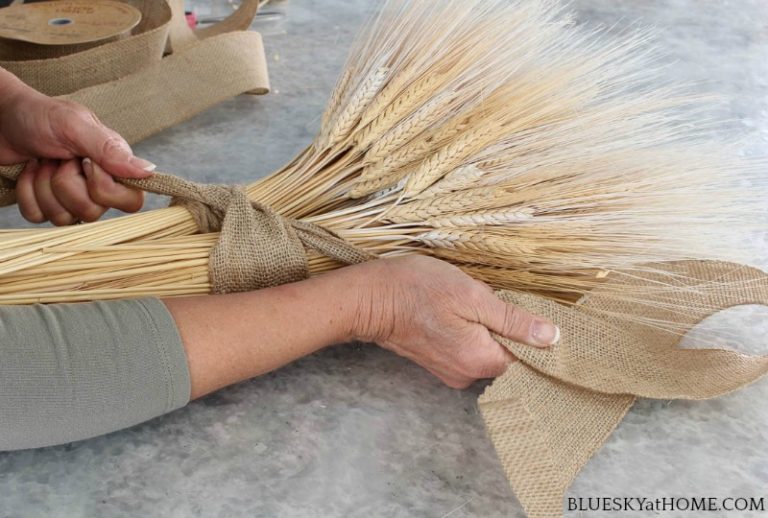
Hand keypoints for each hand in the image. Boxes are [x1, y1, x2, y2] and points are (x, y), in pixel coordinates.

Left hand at [0, 73, 152, 224]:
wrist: (1, 118)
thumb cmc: (39, 115)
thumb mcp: (75, 126)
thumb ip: (110, 150)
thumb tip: (149, 171)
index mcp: (114, 167)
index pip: (132, 202)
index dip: (104, 189)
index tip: (85, 162)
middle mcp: (98, 186)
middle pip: (92, 213)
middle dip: (65, 184)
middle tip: (58, 158)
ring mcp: (71, 198)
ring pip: (64, 219)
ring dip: (43, 187)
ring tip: (42, 161)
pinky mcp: (46, 204)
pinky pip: (39, 219)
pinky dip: (27, 193)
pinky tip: (30, 172)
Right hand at [349, 256, 559, 388]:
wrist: (370, 299)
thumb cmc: (418, 290)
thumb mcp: (473, 297)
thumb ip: (514, 321)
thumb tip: (551, 338)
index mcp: (481, 360)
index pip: (526, 354)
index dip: (523, 328)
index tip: (506, 305)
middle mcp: (467, 375)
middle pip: (504, 351)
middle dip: (498, 324)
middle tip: (476, 299)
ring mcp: (449, 372)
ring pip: (484, 348)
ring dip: (481, 326)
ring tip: (456, 304)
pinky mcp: (437, 364)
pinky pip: (465, 349)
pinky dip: (464, 330)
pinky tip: (448, 312)